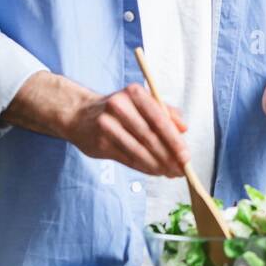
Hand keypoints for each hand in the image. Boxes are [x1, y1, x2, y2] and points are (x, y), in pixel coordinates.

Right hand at [66, 83, 190, 176]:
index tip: (186, 156)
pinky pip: (127, 159)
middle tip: (182, 170)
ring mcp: (107, 126)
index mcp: (134, 93)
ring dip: (158, 165)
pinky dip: (144, 167)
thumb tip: (184, 128)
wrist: (78, 113)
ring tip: (170, 173)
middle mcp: (119, 107)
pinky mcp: (100, 143)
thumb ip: (165, 111)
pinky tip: (155, 171)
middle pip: (150, 137)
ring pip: (139, 151)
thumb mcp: (140, 101)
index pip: (159, 120)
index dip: (175, 141)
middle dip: (169, 157)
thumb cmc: (118, 108)